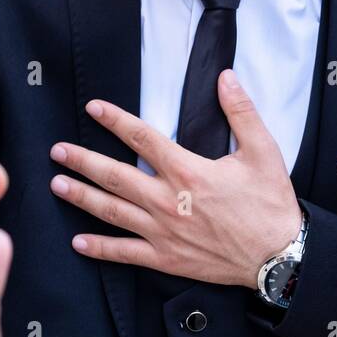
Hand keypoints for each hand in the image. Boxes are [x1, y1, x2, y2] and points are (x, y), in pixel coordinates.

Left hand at [47, 68, 301, 287]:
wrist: (279, 256)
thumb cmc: (270, 204)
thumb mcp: (263, 151)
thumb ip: (241, 112)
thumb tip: (225, 78)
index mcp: (188, 171)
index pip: (142, 139)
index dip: (115, 120)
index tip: (94, 108)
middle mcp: (168, 201)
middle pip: (115, 176)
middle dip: (83, 161)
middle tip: (57, 151)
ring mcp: (163, 232)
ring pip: (112, 212)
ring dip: (82, 197)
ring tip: (57, 185)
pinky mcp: (166, 258)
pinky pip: (125, 253)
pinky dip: (100, 248)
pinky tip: (78, 242)